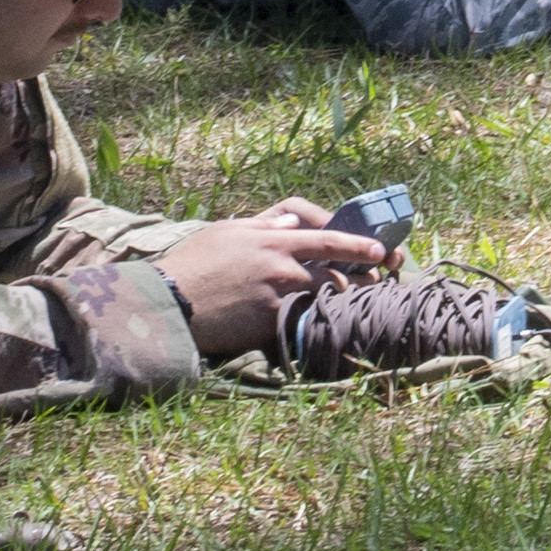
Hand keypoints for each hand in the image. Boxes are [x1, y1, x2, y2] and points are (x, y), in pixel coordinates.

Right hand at [162, 203, 392, 354]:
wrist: (170, 300)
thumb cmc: (194, 263)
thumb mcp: (227, 231)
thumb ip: (262, 224)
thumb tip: (291, 222)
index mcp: (272, 238)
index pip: (327, 238)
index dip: (359, 245)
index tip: (380, 251)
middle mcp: (280, 264)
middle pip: (337, 271)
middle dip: (363, 278)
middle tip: (378, 283)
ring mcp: (277, 295)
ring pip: (326, 298)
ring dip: (345, 303)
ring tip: (358, 308)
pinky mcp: (270, 322)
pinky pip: (305, 322)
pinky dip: (319, 323)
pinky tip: (329, 329)